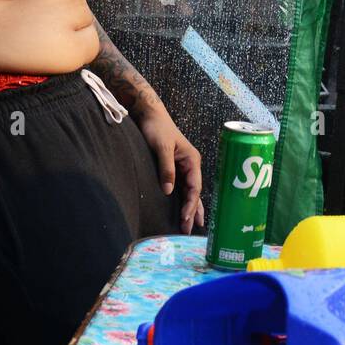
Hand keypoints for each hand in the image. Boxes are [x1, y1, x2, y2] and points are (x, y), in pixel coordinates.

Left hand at [135, 105, 204, 233]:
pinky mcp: (174, 168)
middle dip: (193, 212)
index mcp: (192, 160)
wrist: (149, 114)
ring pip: (189, 192)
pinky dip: (183, 200)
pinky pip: (181, 188)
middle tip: (190, 230)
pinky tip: (183, 210)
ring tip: (192, 226)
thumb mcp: (162, 147)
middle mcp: (190, 165)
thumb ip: (166, 169)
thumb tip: (169, 191)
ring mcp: (183, 168)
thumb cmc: (157, 128)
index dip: (191, 204)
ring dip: (191, 209)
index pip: (194, 187)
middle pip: (194, 193)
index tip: (185, 218)